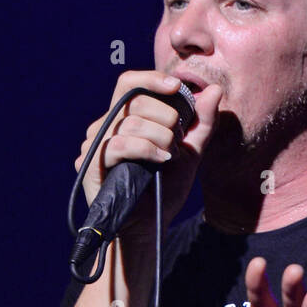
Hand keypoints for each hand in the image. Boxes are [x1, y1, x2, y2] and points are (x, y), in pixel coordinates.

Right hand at [74, 69, 222, 240]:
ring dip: (159, 136)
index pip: (130, 83)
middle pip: (133, 98)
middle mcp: (105, 128)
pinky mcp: (91, 164)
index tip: (178, 87)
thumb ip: (202, 123)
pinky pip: (118, 144)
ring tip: (170, 156)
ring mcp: (95, 145)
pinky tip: (161, 161)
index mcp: (124, 120)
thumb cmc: (164, 191)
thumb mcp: (190, 153)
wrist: (149, 228)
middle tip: (177, 141)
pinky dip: (145, 149)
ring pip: (130, 121)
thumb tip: (216, 90)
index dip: (152, 79)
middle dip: (165, 116)